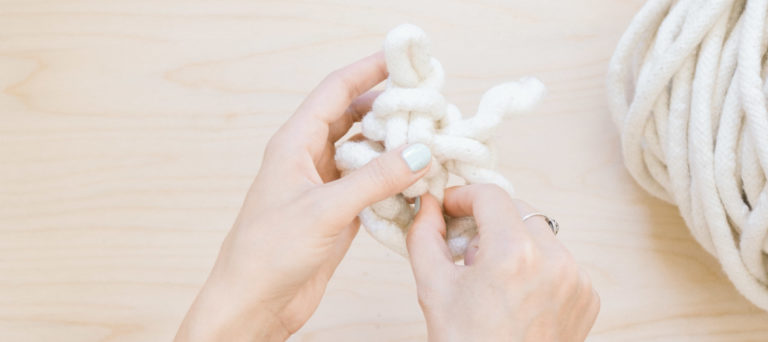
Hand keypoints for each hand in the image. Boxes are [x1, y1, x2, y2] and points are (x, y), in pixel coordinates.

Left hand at [175, 52, 431, 340]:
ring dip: (392, 147)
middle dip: (387, 109)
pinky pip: (369, 186)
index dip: (367, 71)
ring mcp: (323, 186)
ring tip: (428, 142)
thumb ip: (375, 179)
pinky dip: (391, 181)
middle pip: (353, 118)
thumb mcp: (325, 210)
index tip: (401, 60)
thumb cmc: (267, 252)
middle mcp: (309, 159)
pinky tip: (415, 182)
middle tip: (425, 105)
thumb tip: (419, 151)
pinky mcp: (336, 213)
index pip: (335, 92)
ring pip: (364, 153)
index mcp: (295, 144)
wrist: (253, 303)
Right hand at [407, 185, 598, 341]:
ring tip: (491, 280)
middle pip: (517, 210)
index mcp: (514, 253)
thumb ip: (424, 236)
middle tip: (464, 249)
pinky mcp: (587, 297)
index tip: (449, 208)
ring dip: (513, 243)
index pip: (490, 195)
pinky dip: (536, 267)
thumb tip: (428, 205)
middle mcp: (554, 261)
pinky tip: (515, 294)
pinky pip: (559, 261)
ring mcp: (576, 279)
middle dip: (488, 222)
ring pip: (540, 234)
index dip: (463, 197)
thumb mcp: (433, 287)